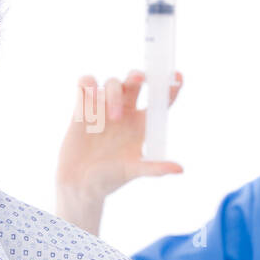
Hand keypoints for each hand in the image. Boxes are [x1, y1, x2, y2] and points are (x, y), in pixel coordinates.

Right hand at [56, 69, 184, 203]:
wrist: (80, 184)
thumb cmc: (109, 178)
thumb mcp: (133, 171)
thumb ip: (155, 168)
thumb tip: (180, 169)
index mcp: (141, 124)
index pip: (160, 101)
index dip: (170, 86)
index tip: (177, 76)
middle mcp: (124, 112)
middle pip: (135, 83)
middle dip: (138, 76)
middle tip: (138, 79)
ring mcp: (103, 108)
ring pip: (112, 82)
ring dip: (114, 93)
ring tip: (113, 116)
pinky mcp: (82, 107)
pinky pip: (86, 84)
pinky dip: (88, 84)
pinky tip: (90, 98)